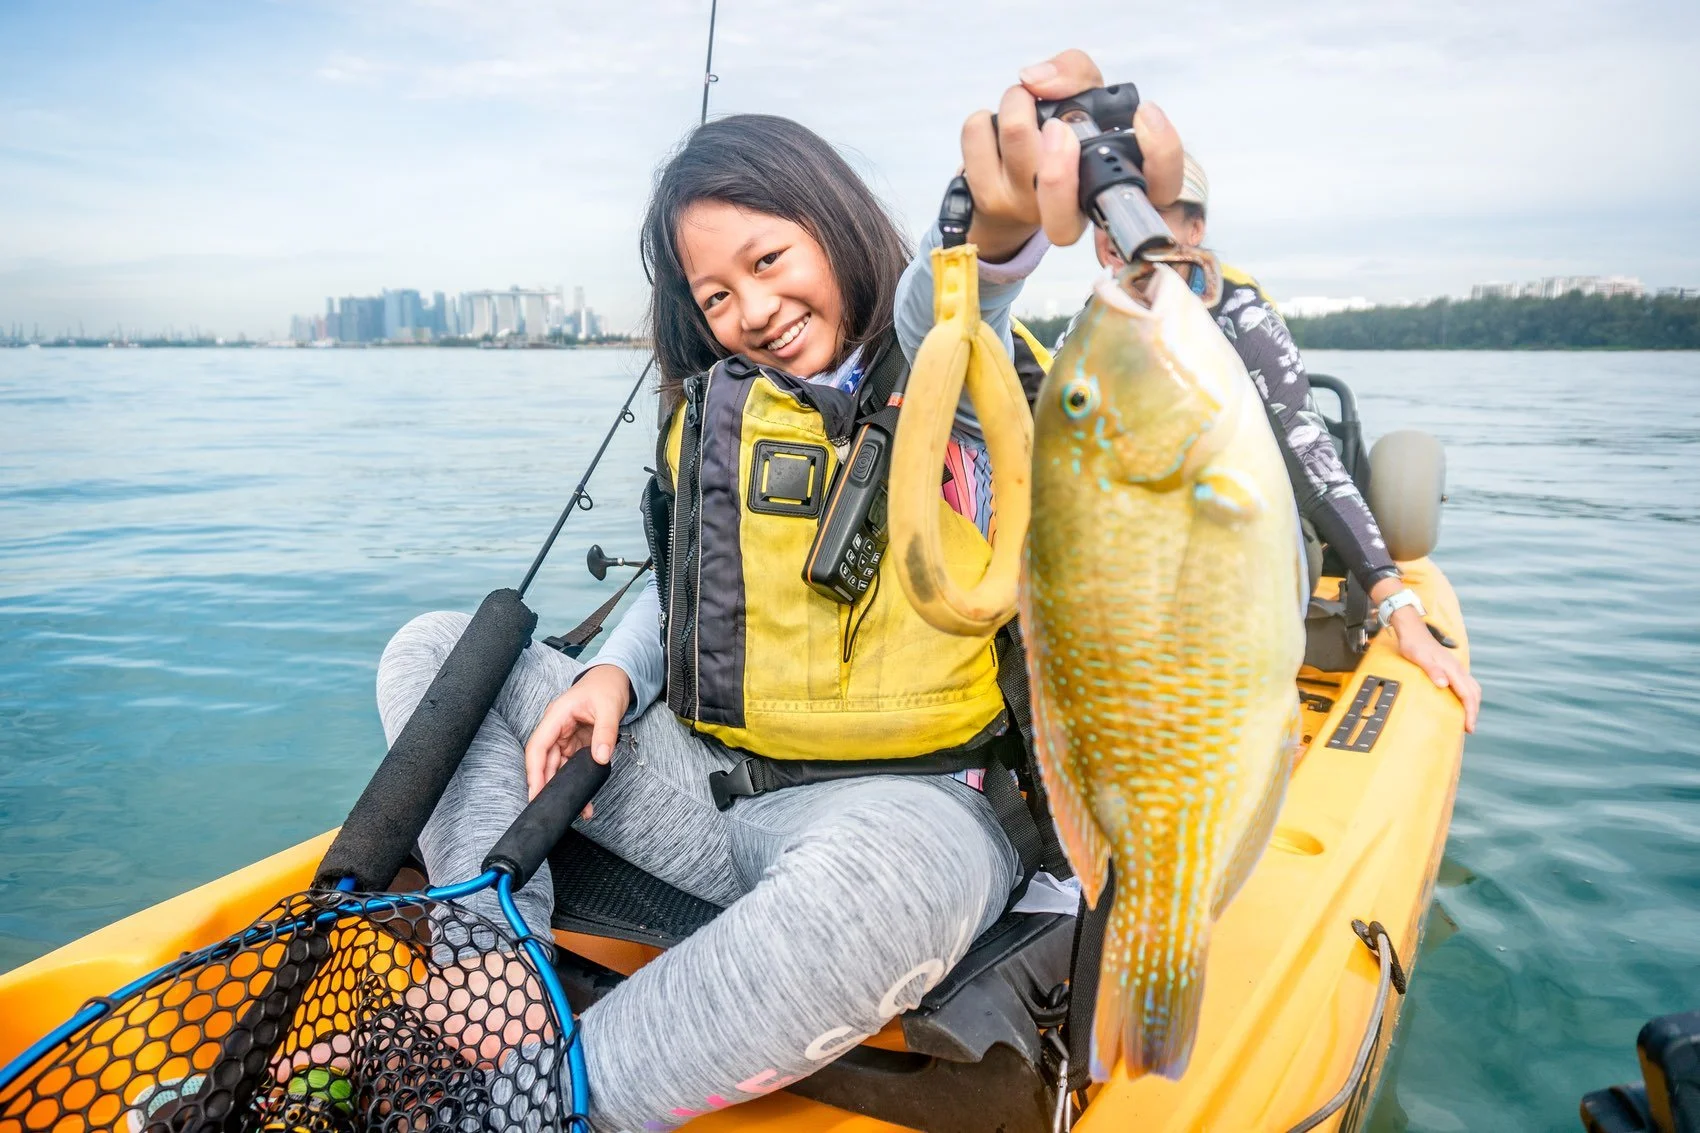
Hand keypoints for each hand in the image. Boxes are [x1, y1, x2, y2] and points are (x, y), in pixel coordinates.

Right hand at [524, 664, 630, 811]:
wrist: (615, 679)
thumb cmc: (607, 687)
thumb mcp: (609, 708)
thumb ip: (605, 733)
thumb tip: (601, 758)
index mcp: (556, 716)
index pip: (537, 748)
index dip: (534, 772)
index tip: (536, 793)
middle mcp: (556, 728)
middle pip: (546, 762)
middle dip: (548, 786)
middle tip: (551, 810)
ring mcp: (565, 737)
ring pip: (559, 767)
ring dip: (564, 787)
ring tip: (576, 809)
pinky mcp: (575, 743)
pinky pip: (572, 766)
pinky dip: (576, 781)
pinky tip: (584, 796)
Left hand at [960, 49, 1183, 257]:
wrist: (1010, 195)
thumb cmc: (1061, 142)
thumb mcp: (1085, 101)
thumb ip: (1076, 75)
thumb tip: (1037, 80)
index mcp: (1117, 186)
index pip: (1163, 188)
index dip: (1162, 154)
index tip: (1146, 114)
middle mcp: (1079, 209)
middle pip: (1060, 180)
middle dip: (1050, 129)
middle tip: (1052, 118)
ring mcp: (1031, 210)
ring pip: (1016, 135)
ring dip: (1016, 101)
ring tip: (1022, 105)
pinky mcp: (989, 202)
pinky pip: (977, 136)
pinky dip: (982, 120)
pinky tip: (995, 132)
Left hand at [1387, 607, 1480, 733]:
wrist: (1413, 631)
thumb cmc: (1413, 645)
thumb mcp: (1418, 658)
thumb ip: (1432, 670)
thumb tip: (1444, 684)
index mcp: (1452, 669)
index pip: (1467, 694)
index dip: (1470, 712)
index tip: (1469, 727)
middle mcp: (1458, 668)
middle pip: (1473, 693)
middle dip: (1474, 711)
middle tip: (1469, 728)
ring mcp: (1456, 667)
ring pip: (1473, 688)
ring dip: (1473, 704)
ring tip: (1468, 718)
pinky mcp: (1452, 667)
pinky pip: (1466, 684)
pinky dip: (1469, 696)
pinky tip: (1462, 701)